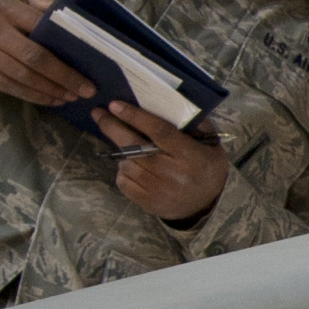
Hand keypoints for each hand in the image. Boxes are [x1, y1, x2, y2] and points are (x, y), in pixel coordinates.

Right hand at [0, 0, 95, 110]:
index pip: (41, 25)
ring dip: (51, 89)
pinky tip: (53, 99)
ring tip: (71, 96)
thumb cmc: (0, 18)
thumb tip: (77, 18)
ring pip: (24, 76)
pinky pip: (12, 88)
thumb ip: (43, 5)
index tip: (90, 62)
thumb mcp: (16, 2)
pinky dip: (35, 96)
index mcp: (4, 5)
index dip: (66, 46)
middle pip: (34, 56)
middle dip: (64, 76)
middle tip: (86, 89)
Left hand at [94, 102, 228, 222]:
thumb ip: (193, 124)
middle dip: (113, 127)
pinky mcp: (147, 203)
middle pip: (135, 147)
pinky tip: (131, 164)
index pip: (159, 131)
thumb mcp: (209, 142)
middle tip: (98, 113)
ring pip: (126, 163)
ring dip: (121, 150)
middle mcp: (172, 173)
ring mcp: (158, 190)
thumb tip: (163, 104)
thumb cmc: (205, 165)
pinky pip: (123, 181)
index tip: (115, 105)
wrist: (205, 204)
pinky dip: (123, 169)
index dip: (135, 117)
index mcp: (190, 155)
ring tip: (124, 142)